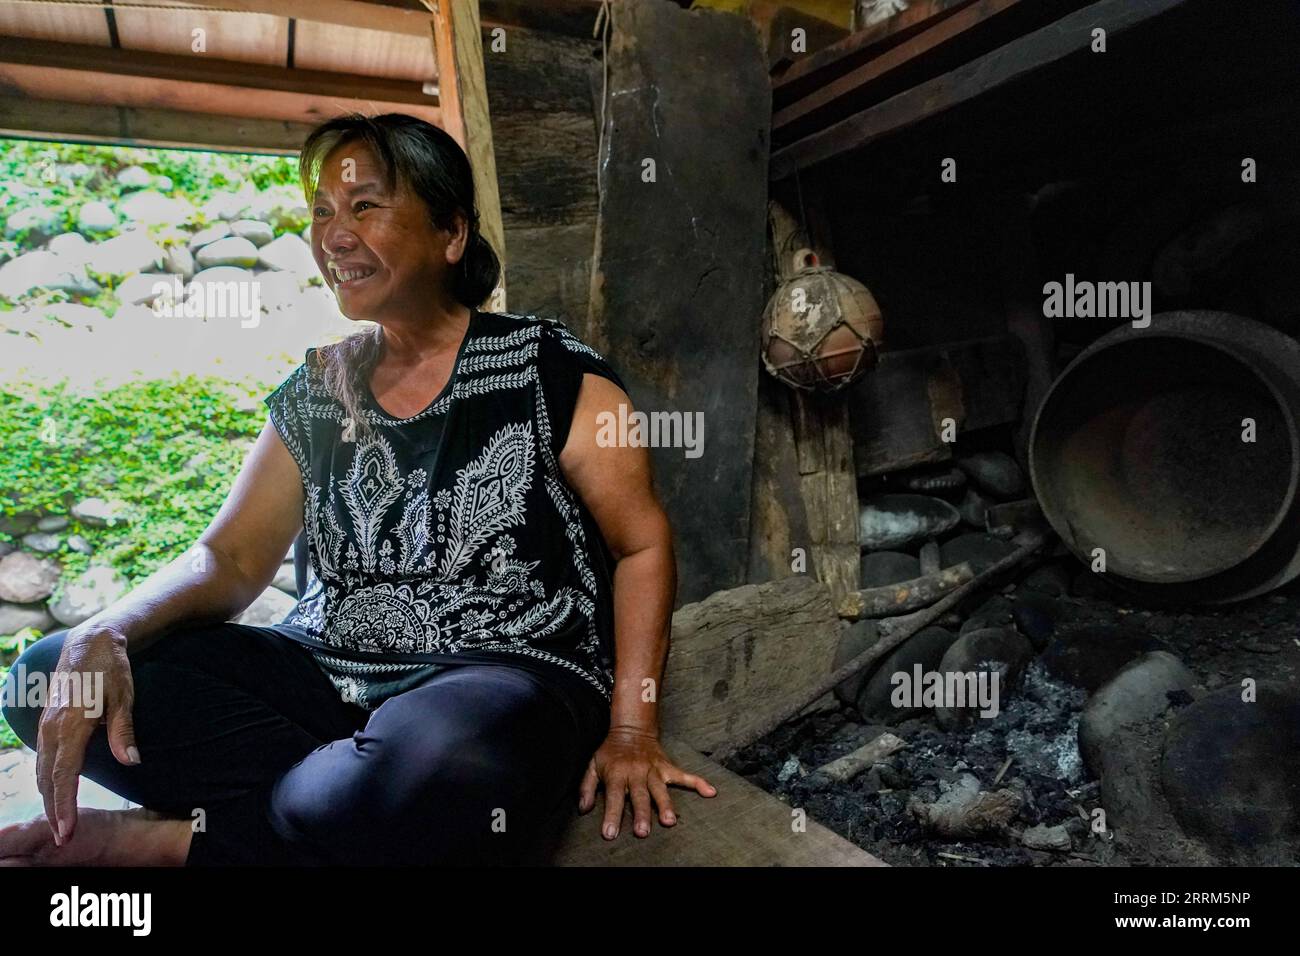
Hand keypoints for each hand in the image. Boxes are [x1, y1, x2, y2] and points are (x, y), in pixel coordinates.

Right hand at [35, 625, 139, 847]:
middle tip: (64, 838)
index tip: (66, 829)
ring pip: (42, 769)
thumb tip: (131, 760)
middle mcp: (52, 727)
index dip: (64, 805)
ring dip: (49, 796)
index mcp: (71, 724)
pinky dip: (46, 779)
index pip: (64, 774)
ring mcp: (46, 724)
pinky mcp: (47, 722)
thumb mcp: (124, 696)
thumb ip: (123, 730)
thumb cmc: (111, 669)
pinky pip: (43, 757)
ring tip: (59, 822)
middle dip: (54, 809)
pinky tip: (53, 792)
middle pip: (48, 778)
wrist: (90, 642)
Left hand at [577, 725, 716, 838]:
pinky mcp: (667, 767)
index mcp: (617, 774)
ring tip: (669, 821)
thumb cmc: (610, 751)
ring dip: (665, 805)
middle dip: (641, 814)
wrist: (631, 729)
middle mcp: (637, 773)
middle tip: (642, 832)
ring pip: (660, 790)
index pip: (614, 797)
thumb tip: (583, 809)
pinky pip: (684, 776)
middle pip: (639, 796)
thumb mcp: (593, 765)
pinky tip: (710, 792)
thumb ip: (587, 787)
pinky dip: (698, 783)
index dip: (612, 815)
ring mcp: (654, 770)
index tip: (610, 833)